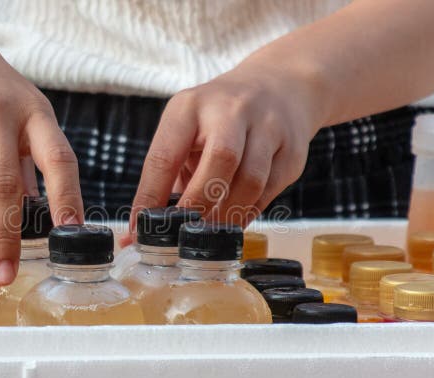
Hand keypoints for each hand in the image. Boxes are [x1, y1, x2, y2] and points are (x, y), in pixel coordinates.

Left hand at [130, 59, 327, 232]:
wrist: (279, 87)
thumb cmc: (219, 119)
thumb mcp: (188, 129)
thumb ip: (168, 175)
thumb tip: (140, 231)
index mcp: (190, 106)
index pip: (165, 155)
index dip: (151, 197)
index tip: (142, 230)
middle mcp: (231, 110)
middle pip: (220, 160)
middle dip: (199, 204)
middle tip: (184, 234)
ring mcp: (268, 126)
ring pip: (251, 180)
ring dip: (228, 214)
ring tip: (210, 235)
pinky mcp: (292, 149)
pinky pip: (269, 191)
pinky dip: (248, 213)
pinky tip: (233, 222)